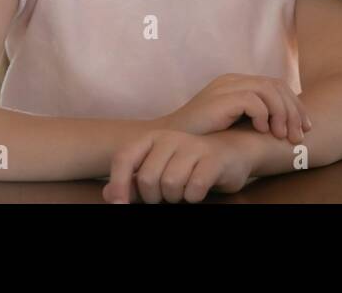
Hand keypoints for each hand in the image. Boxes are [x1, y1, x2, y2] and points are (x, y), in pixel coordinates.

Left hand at [104, 130, 252, 203]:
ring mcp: (194, 146)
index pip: (124, 157)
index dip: (118, 183)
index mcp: (153, 138)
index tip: (120, 204)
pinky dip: (193, 196)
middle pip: (147, 178)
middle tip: (167, 194)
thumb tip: (110, 193)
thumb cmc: (190, 166)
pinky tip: (198, 190)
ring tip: (184, 190)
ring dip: (175, 197)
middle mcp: (171, 137)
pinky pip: (193, 188)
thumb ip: (133, 181)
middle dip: (154, 196)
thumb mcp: (159, 171)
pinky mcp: (214, 159)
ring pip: (170, 184)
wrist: (232, 155)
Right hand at [161, 74, 310, 141]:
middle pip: (277, 86)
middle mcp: (235, 80)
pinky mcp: (221, 98)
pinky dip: (264, 116)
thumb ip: (256, 119)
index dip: (295, 106)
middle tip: (300, 135)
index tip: (305, 128)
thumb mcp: (234, 125)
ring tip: (283, 136)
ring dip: (282, 114)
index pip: (277, 86)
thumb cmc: (202, 137)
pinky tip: (265, 132)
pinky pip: (253, 100)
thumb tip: (287, 127)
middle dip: (294, 111)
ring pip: (269, 91)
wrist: (171, 141)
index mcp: (239, 84)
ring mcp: (227, 87)